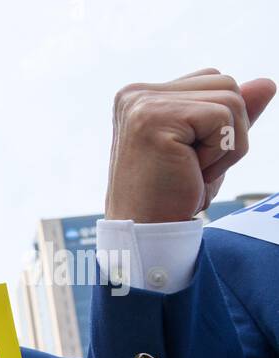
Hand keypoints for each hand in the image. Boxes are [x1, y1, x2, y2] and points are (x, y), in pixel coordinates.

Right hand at [106, 69, 275, 222]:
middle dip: (228, 130)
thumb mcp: (208, 150)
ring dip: (227, 143)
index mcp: (142, 97)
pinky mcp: (154, 119)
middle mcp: (136, 94)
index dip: (220, 121)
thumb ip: (232, 115)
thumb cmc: (172, 197)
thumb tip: (267, 83)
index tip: (188, 157)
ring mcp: (142, 104)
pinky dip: (221, 152)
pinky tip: (192, 171)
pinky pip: (223, 118)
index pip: (211, 79)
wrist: (146, 233)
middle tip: (193, 167)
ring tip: (192, 169)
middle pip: (225, 82)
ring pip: (230, 98)